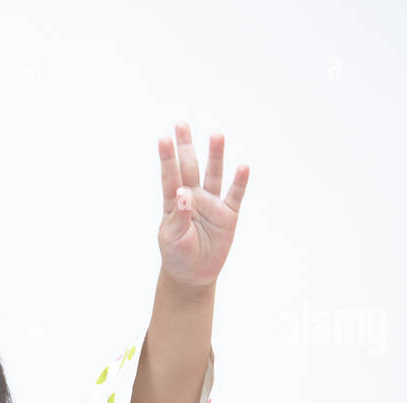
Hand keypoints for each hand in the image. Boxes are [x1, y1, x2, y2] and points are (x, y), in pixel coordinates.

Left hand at [156, 122, 248, 289]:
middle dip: (186, 146)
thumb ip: (178, 217)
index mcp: (174, 203)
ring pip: (214, 175)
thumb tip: (184, 193)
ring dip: (216, 155)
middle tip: (181, 123)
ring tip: (216, 134)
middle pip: (190, 167)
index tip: (163, 137)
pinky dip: (240, 181)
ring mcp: (211, 204)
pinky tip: (243, 166)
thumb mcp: (173, 239)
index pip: (170, 177)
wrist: (193, 274)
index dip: (167, 158)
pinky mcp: (228, 215)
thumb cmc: (177, 255)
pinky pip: (235, 195)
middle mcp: (193, 198)